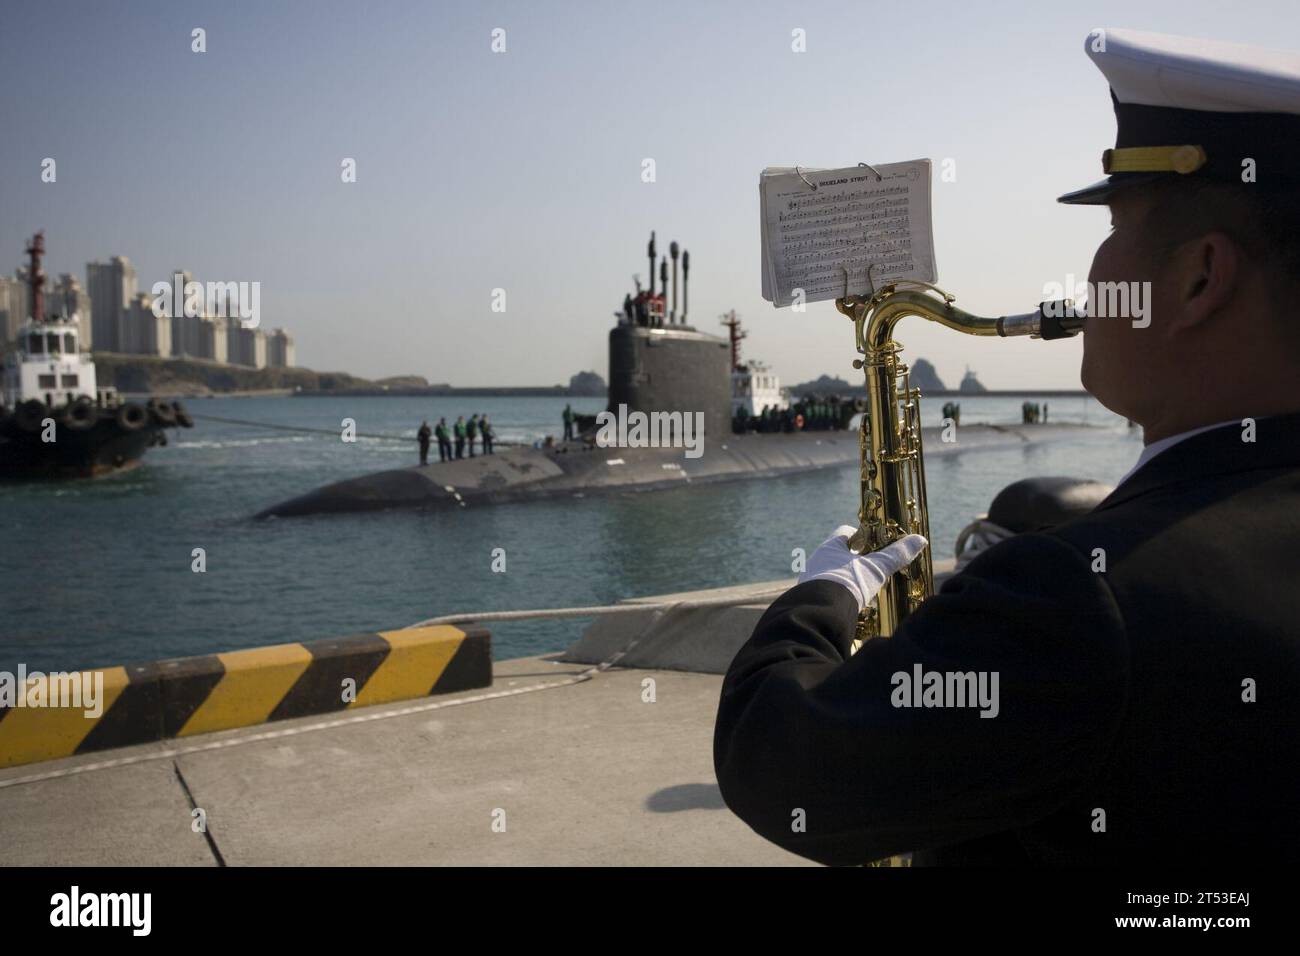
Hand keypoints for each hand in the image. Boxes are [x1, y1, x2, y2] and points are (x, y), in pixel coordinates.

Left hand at [798, 525, 928, 610]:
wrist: (820, 614)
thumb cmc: (848, 584)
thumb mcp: (876, 569)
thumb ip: (896, 555)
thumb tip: (920, 540)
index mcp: (830, 546)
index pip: (845, 531)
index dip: (861, 535)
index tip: (875, 544)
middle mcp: (816, 560)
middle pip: (838, 554)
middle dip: (855, 561)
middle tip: (872, 570)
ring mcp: (810, 579)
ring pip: (831, 574)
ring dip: (846, 579)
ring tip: (863, 592)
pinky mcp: (809, 598)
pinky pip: (825, 592)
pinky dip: (837, 596)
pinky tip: (849, 606)